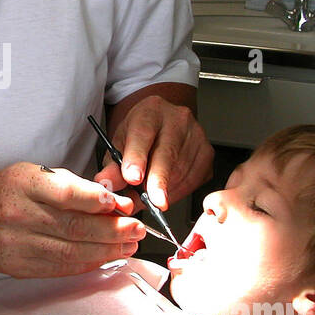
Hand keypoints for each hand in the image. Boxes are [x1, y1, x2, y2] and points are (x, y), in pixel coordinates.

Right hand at [0, 162, 144, 277]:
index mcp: (22, 184)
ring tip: (128, 245)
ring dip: (106, 250)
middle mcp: (16, 214)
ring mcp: (15, 244)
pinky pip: (60, 268)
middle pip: (73, 227)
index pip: (65, 194)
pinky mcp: (17, 266)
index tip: (119, 205)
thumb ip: (78, 188)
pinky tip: (104, 257)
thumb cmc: (12, 190)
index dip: (95, 201)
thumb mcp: (39, 175)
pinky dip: (87, 263)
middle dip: (112, 230)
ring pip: (70, 252)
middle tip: (137, 229)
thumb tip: (118, 204)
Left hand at [92, 96, 212, 211]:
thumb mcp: (119, 143)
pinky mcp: (207, 153)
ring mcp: (196, 135)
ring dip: (164, 192)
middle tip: (150, 202)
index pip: (143, 133)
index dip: (137, 158)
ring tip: (147, 199)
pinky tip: (165, 193)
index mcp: (150, 111)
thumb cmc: (139, 133)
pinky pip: (194, 180)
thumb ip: (113, 165)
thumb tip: (107, 184)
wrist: (162, 123)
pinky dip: (178, 192)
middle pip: (167, 154)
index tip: (132, 178)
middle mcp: (177, 119)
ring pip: (181, 171)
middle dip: (157, 181)